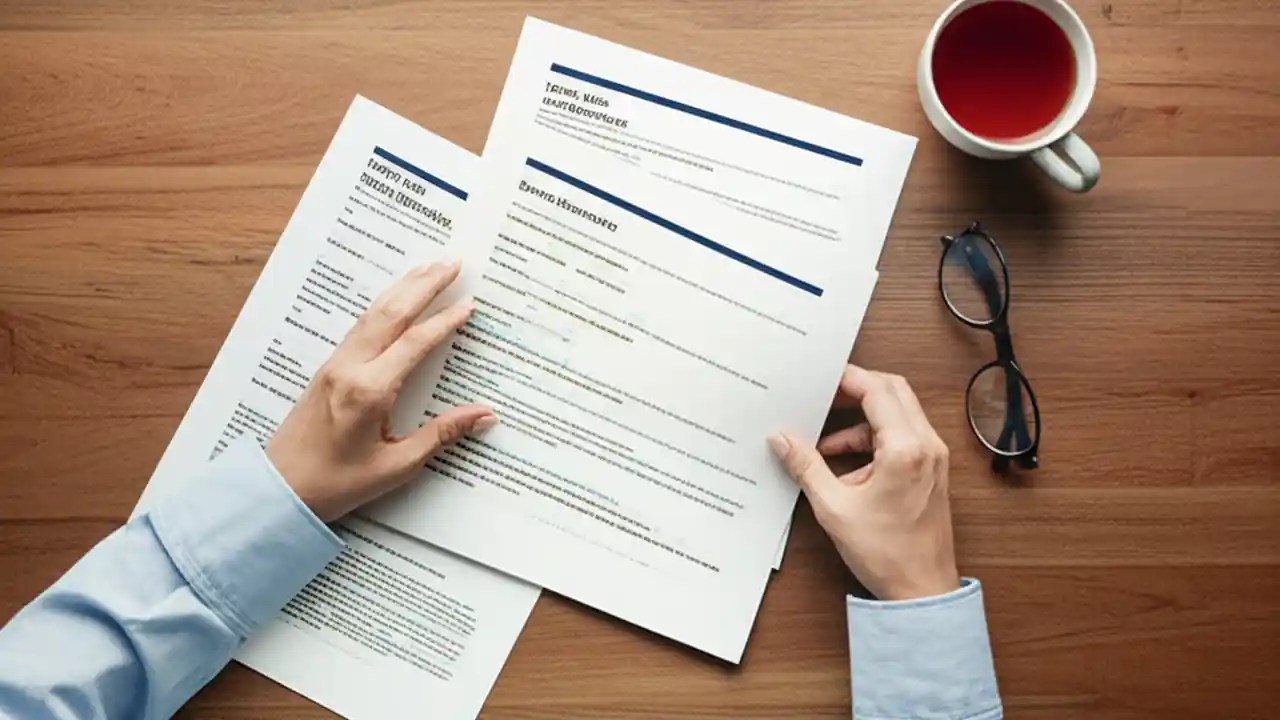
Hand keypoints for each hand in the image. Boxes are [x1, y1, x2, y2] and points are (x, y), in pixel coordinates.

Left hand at [267, 260, 496, 521]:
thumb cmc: (336, 484)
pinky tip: (395, 298)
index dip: (444, 322)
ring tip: (428, 268)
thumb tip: (483, 414)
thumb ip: (441, 435)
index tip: (469, 305)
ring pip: (373, 314)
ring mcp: (335, 365)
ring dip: (402, 288)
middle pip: (392, 314)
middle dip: (424, 285)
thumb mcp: (396, 466)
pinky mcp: (327, 370)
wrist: (279, 489)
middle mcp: (349, 369)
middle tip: (452, 263)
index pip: (415, 344)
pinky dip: (383, 305)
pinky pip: (360, 326)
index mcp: (368, 391)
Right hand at [768, 365, 958, 600]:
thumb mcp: (834, 508)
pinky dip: (874, 439)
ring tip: (826, 441)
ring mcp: (933, 457)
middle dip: (857, 388)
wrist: (922, 591)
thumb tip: (782, 439)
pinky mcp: (931, 470)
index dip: (847, 378)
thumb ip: (806, 466)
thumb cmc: (887, 554)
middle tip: (824, 395)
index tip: (821, 378)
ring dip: (863, 419)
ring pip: (899, 413)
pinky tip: (846, 463)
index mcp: (905, 449)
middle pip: (894, 391)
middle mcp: (927, 446)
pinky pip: (903, 437)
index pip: (878, 390)